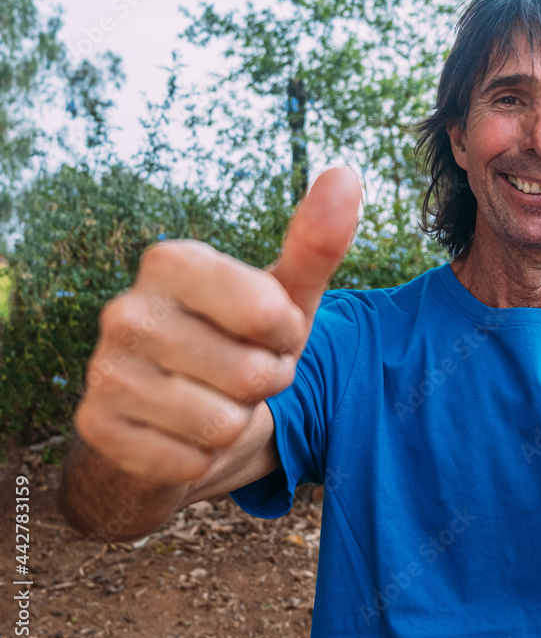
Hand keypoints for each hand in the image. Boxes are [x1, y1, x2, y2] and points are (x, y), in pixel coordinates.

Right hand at [74, 167, 361, 483]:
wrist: (170, 418)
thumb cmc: (238, 343)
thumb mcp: (284, 297)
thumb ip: (316, 243)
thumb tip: (347, 174)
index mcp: (170, 262)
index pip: (271, 311)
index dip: (286, 334)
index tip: (268, 330)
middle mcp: (125, 310)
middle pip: (253, 375)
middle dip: (265, 383)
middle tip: (241, 374)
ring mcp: (104, 371)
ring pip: (222, 425)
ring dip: (237, 424)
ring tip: (215, 401)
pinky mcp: (97, 428)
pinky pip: (190, 463)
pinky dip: (204, 459)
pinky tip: (184, 435)